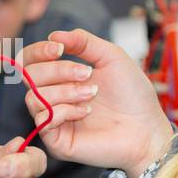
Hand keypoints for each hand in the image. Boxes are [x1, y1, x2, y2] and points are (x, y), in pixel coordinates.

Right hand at [18, 29, 175, 177]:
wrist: (147, 129)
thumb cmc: (132, 95)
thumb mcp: (110, 57)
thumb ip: (83, 42)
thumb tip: (53, 35)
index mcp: (60, 76)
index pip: (29, 61)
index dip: (38, 51)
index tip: (59, 48)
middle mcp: (53, 97)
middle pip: (29, 76)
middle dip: (58, 70)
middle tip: (87, 74)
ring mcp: (53, 120)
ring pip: (34, 98)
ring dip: (64, 91)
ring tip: (91, 94)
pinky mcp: (56, 142)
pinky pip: (43, 120)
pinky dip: (64, 111)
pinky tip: (86, 112)